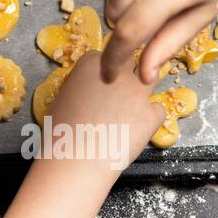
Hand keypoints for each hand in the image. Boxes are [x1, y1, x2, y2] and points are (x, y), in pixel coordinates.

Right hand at [43, 50, 162, 170]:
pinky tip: (135, 132)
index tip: (103, 86)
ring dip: (142, 94)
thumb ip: (81, 85)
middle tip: (119, 99)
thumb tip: (89, 90)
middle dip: (128, 77)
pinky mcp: (151, 114)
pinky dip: (150, 120)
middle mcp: (119, 71)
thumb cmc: (59, 133)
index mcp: (93, 62)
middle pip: (132, 64)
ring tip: (128, 115)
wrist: (74, 161)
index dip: (109, 71)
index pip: (111, 55)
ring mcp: (138, 92)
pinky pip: (158, 110)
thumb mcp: (63, 98)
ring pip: (150, 81)